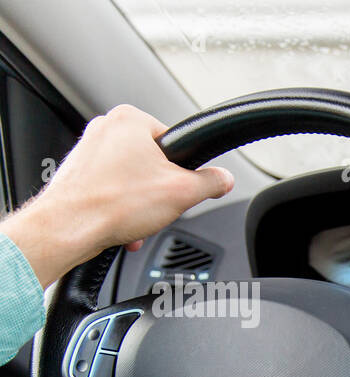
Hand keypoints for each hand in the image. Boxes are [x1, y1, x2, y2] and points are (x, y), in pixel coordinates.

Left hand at [0, 104, 232, 286]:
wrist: (69, 228)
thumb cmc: (113, 204)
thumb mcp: (183, 192)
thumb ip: (211, 182)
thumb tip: (223, 179)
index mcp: (130, 119)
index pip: (176, 143)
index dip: (184, 171)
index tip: (181, 188)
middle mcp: (106, 128)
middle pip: (154, 163)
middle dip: (160, 191)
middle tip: (158, 207)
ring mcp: (88, 150)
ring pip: (133, 179)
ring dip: (141, 204)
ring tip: (137, 218)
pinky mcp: (79, 173)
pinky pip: (112, 190)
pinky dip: (121, 208)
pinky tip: (122, 224)